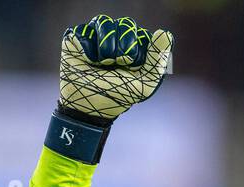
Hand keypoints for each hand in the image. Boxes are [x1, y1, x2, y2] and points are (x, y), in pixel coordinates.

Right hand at [58, 14, 173, 123]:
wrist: (89, 106)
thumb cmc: (118, 95)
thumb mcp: (145, 84)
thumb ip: (158, 60)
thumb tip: (165, 32)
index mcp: (135, 46)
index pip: (143, 34)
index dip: (138, 53)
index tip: (132, 69)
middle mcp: (117, 36)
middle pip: (126, 25)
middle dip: (123, 50)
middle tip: (117, 66)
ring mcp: (98, 34)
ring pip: (105, 23)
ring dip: (106, 50)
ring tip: (102, 65)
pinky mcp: (78, 35)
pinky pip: (86, 31)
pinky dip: (88, 51)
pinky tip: (87, 61)